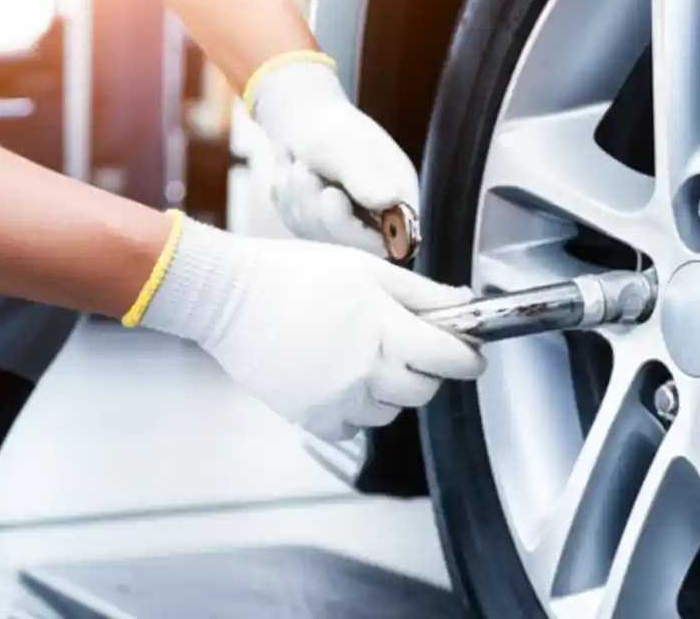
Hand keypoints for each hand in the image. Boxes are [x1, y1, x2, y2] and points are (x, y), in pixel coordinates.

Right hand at [140, 216, 483, 440]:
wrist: (228, 297)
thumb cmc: (293, 274)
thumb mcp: (366, 270)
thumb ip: (421, 293)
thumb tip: (464, 305)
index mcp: (384, 328)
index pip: (449, 358)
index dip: (468, 359)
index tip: (471, 356)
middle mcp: (365, 370)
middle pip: (424, 390)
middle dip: (428, 371)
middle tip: (413, 349)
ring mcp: (337, 398)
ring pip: (391, 412)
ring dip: (390, 392)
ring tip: (365, 358)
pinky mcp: (310, 417)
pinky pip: (353, 428)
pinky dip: (356, 411)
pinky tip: (341, 380)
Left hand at [247, 55, 418, 254]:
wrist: (307, 123)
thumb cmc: (336, 130)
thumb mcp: (349, 148)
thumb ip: (366, 176)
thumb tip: (389, 200)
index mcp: (401, 202)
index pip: (395, 244)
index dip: (360, 233)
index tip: (331, 196)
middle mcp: (380, 222)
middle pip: (350, 246)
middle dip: (317, 206)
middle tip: (304, 169)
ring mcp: (349, 230)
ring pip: (316, 235)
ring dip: (298, 196)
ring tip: (301, 165)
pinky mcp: (320, 231)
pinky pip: (297, 227)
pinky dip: (288, 199)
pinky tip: (294, 177)